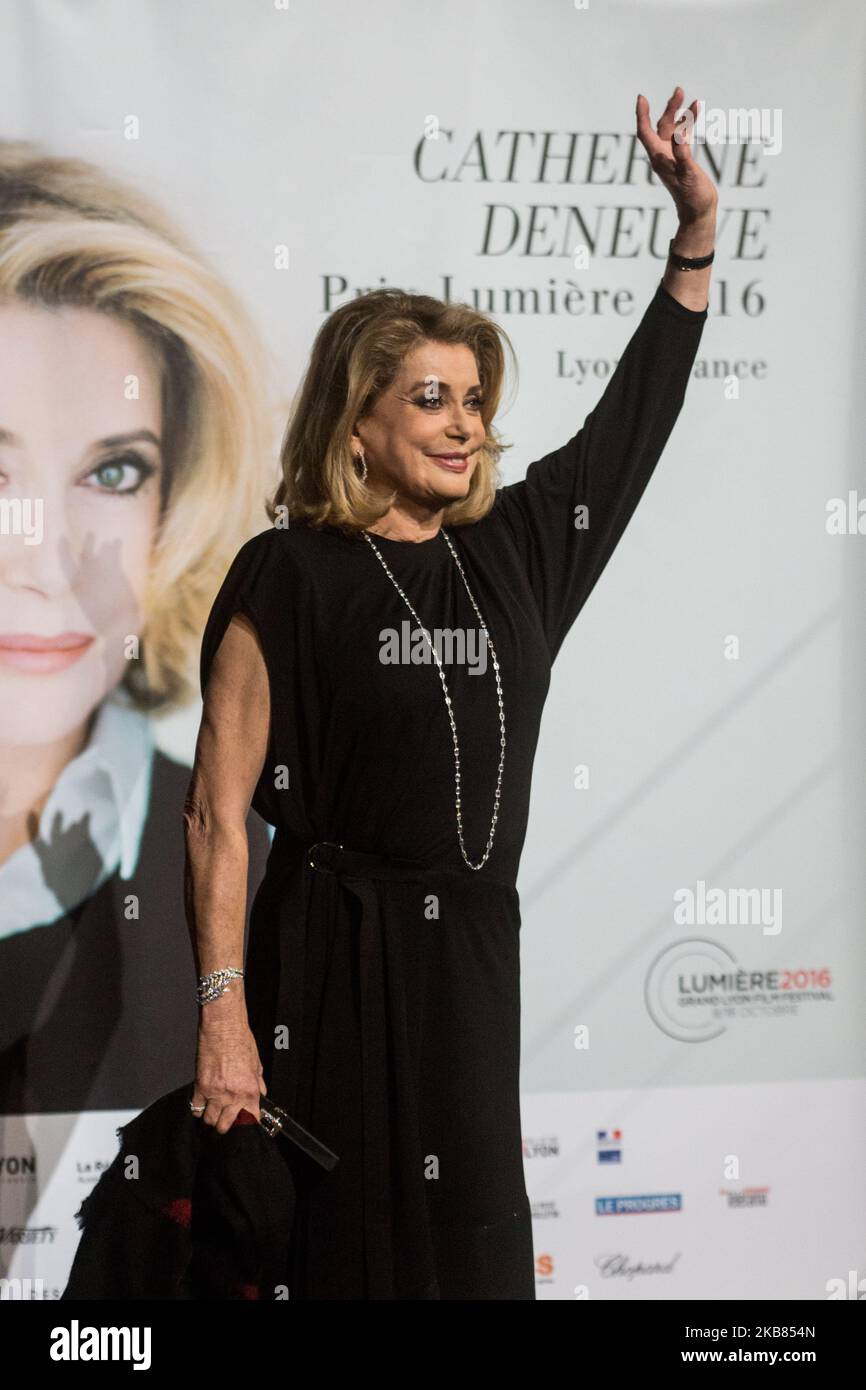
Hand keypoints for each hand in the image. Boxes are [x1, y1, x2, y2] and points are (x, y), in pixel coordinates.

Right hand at [192, 1017, 266, 1134]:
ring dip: (211, 1117)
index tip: (245, 1122)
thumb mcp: (257, 1062)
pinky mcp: (200, 1086)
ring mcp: (215, 1092)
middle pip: (225, 1126)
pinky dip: (198, 1108)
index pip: (250, 1120)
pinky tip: (203, 1102)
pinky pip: (195, 1108)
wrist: (223, 1026)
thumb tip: (261, 1093)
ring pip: (209, 1120)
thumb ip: (258, 1082)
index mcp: (250, 1090)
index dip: (247, 1123)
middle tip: (226, 1118)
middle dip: (226, 1125)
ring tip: (214, 1109)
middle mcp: (233, 1095)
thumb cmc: (240, 1040)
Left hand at [636, 87, 717, 228]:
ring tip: (693, 100)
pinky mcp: (682, 159)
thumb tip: (678, 135)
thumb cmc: (692, 197)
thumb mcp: (688, 175)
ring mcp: (672, 157)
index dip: (642, 115)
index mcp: (659, 159)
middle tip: (679, 91)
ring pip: (672, 129)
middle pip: (660, 126)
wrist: (698, 212)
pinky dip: (689, 124)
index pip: (645, 132)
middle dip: (668, 108)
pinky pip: (683, 135)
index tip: (641, 98)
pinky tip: (697, 111)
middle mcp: (662, 156)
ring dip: (680, 114)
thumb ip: (683, 155)